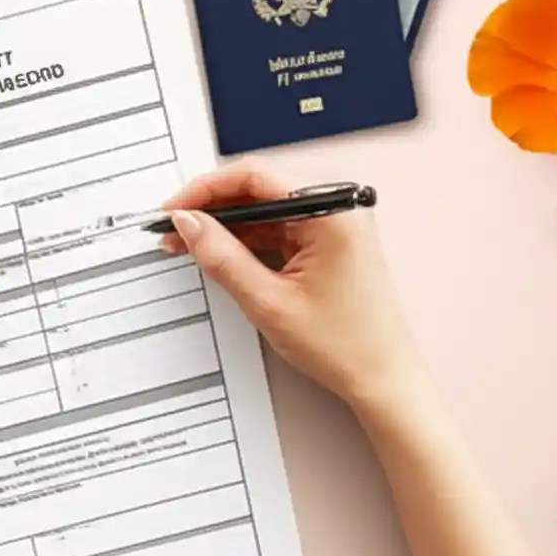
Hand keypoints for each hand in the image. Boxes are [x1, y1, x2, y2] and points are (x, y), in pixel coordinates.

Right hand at [161, 159, 418, 407]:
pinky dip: (247, 239)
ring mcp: (333, 225)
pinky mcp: (327, 243)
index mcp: (331, 213)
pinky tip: (219, 252)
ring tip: (188, 244)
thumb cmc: (344, 345)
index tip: (175, 208)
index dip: (206, 188)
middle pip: (258, 189)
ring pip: (265, 210)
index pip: (254, 177)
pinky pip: (278, 229)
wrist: (382, 378)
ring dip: (226, 225)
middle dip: (212, 208)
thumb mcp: (267, 301)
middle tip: (174, 228)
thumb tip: (188, 224)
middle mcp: (336, 209)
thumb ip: (221, 256)